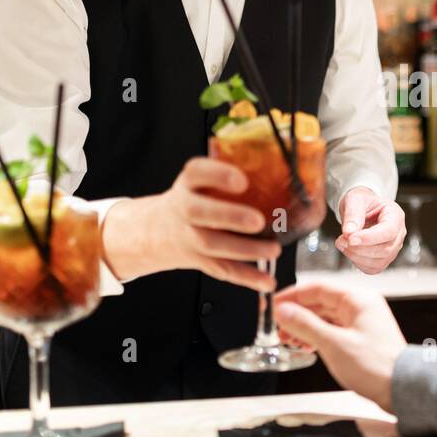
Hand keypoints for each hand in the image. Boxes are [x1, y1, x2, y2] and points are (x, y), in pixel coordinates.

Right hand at [102, 157, 278, 290]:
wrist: (158, 230)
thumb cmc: (194, 199)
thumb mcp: (200, 180)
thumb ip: (228, 169)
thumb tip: (278, 154)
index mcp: (187, 184)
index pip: (196, 172)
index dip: (218, 174)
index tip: (242, 179)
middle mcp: (184, 209)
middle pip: (199, 212)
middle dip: (229, 216)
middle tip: (258, 220)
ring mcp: (189, 237)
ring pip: (212, 245)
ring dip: (245, 250)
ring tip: (273, 250)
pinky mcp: (199, 260)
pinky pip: (222, 270)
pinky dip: (246, 278)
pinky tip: (267, 282)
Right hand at [274, 283, 405, 411]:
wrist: (401, 389)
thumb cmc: (376, 366)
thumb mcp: (333, 344)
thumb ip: (305, 325)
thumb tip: (283, 311)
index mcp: (358, 299)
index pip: (318, 288)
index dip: (292, 295)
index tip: (273, 304)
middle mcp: (361, 307)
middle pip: (321, 302)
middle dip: (297, 314)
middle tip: (278, 327)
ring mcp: (362, 323)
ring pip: (326, 317)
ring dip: (305, 327)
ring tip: (288, 339)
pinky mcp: (362, 338)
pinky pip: (334, 330)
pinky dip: (317, 336)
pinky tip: (306, 345)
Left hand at [335, 186, 404, 273]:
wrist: (361, 209)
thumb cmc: (361, 202)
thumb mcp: (354, 199)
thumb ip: (352, 214)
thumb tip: (349, 232)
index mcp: (395, 215)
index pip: (389, 231)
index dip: (370, 238)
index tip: (351, 238)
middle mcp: (398, 233)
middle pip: (386, 249)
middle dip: (360, 248)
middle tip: (341, 239)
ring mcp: (393, 248)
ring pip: (379, 262)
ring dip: (357, 256)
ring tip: (342, 243)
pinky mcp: (383, 259)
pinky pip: (373, 268)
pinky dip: (358, 263)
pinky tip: (349, 250)